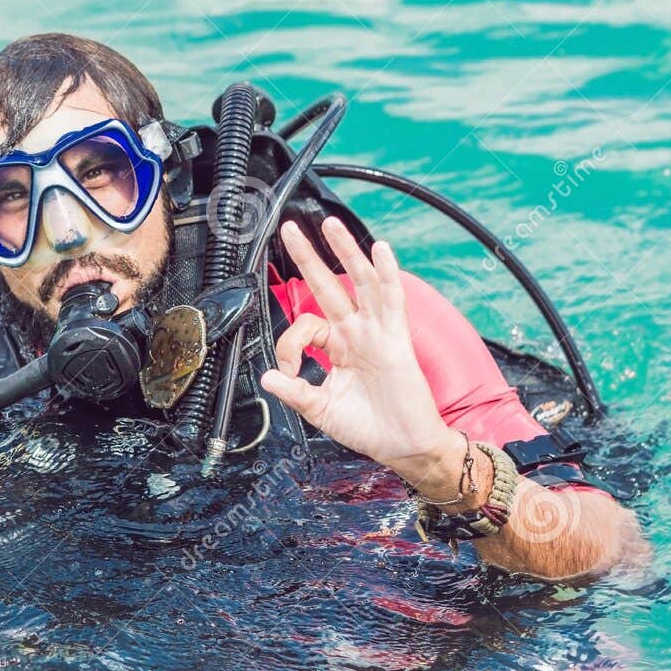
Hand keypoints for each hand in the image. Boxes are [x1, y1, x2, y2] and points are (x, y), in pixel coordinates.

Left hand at [259, 218, 461, 491]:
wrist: (403, 446)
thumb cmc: (368, 428)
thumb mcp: (320, 410)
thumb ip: (295, 392)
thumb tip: (267, 378)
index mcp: (337, 347)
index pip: (306, 325)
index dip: (290, 345)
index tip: (289, 372)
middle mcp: (356, 333)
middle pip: (329, 285)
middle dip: (310, 257)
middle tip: (290, 229)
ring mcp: (377, 332)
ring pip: (360, 282)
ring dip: (346, 252)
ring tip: (331, 224)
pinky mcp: (397, 340)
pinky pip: (392, 301)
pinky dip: (387, 275)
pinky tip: (380, 250)